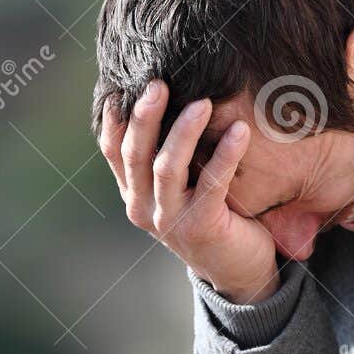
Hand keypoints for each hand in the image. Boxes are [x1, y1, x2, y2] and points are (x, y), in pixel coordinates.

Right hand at [100, 79, 278, 303]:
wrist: (239, 270)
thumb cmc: (211, 215)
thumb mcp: (180, 187)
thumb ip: (167, 155)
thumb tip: (166, 95)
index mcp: (134, 194)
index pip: (113, 151)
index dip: (115, 118)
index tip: (123, 84)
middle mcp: (144, 207)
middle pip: (135, 154)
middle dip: (145, 116)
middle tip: (159, 82)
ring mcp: (170, 220)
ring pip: (167, 168)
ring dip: (184, 132)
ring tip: (203, 103)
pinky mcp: (201, 227)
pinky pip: (212, 184)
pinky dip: (226, 155)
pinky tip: (240, 132)